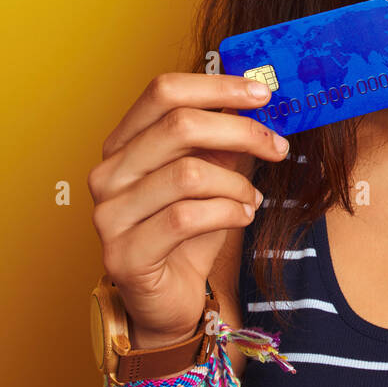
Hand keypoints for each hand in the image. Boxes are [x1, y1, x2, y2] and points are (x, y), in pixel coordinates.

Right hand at [87, 72, 290, 342]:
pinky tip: (243, 216)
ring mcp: (109, 214)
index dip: (217, 87)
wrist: (169, 299)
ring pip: (188, 174)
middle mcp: (108, 173)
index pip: (163, 91)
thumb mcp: (212, 175)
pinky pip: (186, 218)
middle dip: (241, 131)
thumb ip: (223, 139)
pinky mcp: (124, 254)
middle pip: (179, 125)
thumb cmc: (190, 232)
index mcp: (123, 143)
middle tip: (279, 146)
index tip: (263, 93)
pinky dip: (227, 213)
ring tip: (252, 198)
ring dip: (237, 184)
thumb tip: (257, 98)